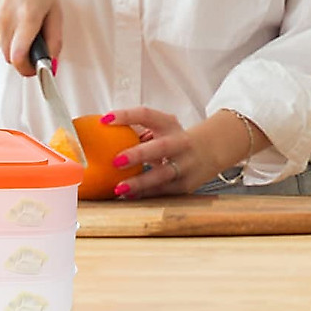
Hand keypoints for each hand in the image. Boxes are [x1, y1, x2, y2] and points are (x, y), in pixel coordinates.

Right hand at [0, 0, 61, 76]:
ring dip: (12, 40)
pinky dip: (3, 29)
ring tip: (21, 18)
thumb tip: (52, 64)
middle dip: (22, 56)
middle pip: (10, 56)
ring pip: (2, 45)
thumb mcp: (55, 9)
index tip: (34, 69)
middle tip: (32, 43)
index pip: (18, 58)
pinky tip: (10, 11)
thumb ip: (54, 39)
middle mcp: (6, 18)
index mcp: (27, 17)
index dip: (27, 69)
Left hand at [101, 106, 224, 197]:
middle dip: (138, 154)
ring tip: (119, 187)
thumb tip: (98, 135)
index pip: (146, 115)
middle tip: (116, 161)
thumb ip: (136, 131)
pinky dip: (146, 194)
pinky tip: (129, 196)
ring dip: (140, 182)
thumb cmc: (173, 138)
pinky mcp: (186, 184)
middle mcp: (180, 142)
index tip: (104, 120)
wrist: (211, 150)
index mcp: (168, 124)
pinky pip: (164, 190)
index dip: (125, 116)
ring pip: (163, 175)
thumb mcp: (160, 128)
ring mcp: (185, 165)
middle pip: (160, 147)